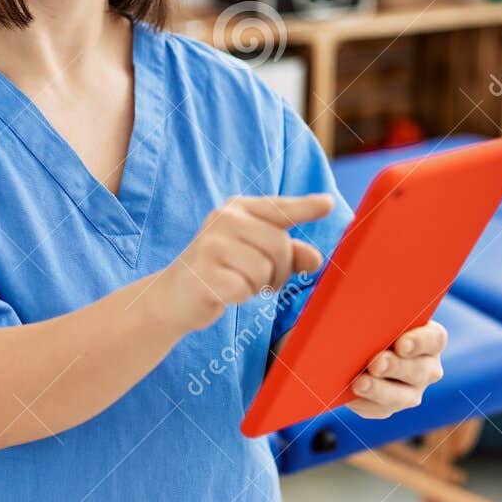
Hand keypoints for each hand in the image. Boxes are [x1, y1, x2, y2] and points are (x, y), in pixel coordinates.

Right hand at [151, 194, 333, 332]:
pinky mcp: (204, 273)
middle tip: (263, 280)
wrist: (173, 296)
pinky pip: (245, 289)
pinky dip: (241, 296)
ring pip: (265, 270)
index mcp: (238, 208)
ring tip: (240, 283)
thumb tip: (316, 259)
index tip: (328, 204)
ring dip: (259, 286)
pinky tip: (225, 292)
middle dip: (281, 271)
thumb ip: (289, 252)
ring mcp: (211, 245)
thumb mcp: (256, 255)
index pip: (279, 208)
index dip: (305, 208)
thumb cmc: (222, 271)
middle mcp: (224, 219)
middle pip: (280, 246)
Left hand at [344, 320, 446, 419]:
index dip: (419, 342)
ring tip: (359, 384)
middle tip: (376, 364)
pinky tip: (350, 397)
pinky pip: (380, 409)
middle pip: (419, 370)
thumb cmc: (370, 320)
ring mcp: (411, 390)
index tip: (401, 344)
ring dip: (379, 390)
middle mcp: (427, 367)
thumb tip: (356, 301)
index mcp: (429, 338)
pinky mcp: (389, 406)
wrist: (356, 344)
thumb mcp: (376, 313)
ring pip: (402, 396)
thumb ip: (375, 312)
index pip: (434, 339)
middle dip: (395, 367)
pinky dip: (364, 403)